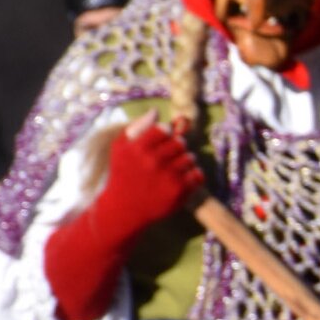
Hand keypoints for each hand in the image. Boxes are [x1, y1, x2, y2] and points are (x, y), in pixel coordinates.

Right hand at [99, 112, 201, 234]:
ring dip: (185, 160)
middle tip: (169, 153)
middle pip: (181, 143)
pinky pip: (198, 174)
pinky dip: (193, 174)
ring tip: (174, 166)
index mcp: (138, 149)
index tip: (161, 140)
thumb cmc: (123, 173)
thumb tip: (156, 111)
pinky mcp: (180, 193)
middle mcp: (153, 162)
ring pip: (191, 158)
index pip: (164, 129)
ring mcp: (168, 178)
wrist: (125, 208)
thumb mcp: (120, 148)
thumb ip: (137, 127)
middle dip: (177, 146)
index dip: (165, 132)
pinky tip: (181, 177)